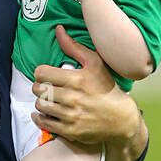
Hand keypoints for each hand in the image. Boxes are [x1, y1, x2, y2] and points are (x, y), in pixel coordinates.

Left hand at [31, 25, 118, 144]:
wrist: (121, 119)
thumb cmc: (107, 88)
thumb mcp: (94, 63)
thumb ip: (73, 46)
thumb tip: (58, 29)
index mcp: (77, 79)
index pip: (42, 73)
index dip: (40, 72)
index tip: (45, 75)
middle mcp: (73, 98)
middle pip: (39, 90)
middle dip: (39, 87)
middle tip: (44, 87)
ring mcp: (71, 116)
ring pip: (41, 105)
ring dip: (41, 101)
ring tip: (47, 99)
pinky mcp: (71, 131)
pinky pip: (45, 124)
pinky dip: (39, 118)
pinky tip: (42, 113)